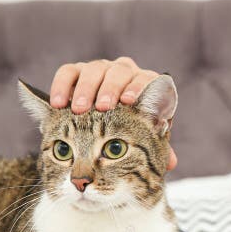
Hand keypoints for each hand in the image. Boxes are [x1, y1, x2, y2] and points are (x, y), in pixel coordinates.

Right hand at [49, 57, 177, 170]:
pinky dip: (62, 85)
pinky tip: (58, 103)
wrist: (101, 135)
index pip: (146, 80)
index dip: (138, 88)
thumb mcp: (146, 148)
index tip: (129, 101)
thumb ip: (158, 151)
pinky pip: (68, 72)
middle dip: (110, 88)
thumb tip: (172, 162)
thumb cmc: (129, 140)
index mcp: (145, 87)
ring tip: (79, 108)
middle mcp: (123, 74)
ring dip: (86, 88)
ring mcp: (99, 72)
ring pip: (93, 69)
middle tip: (102, 106)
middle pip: (118, 71)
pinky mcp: (75, 74)